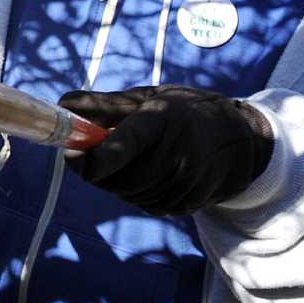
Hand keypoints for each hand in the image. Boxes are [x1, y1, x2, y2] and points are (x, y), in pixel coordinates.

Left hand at [57, 85, 272, 214]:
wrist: (241, 140)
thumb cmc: (184, 111)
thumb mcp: (148, 98)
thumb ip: (103, 106)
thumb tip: (61, 105)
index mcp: (161, 120)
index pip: (121, 146)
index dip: (90, 157)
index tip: (70, 153)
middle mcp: (176, 154)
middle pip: (117, 178)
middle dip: (100, 169)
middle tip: (103, 150)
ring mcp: (185, 182)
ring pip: (128, 194)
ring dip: (118, 181)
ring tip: (135, 158)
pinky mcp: (188, 203)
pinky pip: (145, 204)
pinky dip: (137, 192)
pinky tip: (152, 172)